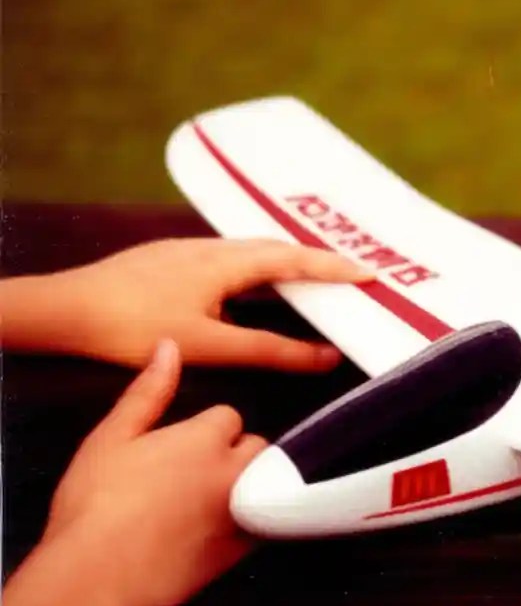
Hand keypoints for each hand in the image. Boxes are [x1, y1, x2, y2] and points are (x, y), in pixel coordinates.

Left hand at [0, 237, 371, 371]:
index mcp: (227, 263)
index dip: (336, 268)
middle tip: (350, 274)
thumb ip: (270, 351)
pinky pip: (229, 257)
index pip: (296, 260)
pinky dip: (257, 268)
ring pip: (250, 251)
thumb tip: (324, 357)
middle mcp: (212, 248)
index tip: (372, 274)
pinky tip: (248, 288)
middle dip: (318, 260)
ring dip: (286, 262)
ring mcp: (187, 250)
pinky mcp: (168, 259)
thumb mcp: (210, 345)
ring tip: (310, 278)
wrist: (65, 309)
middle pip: (277, 248)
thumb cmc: (133, 326)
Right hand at [2, 340, 267, 605]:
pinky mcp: (246, 548)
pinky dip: (251, 520)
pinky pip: (266, 523)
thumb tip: (169, 348)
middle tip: (196, 473)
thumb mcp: (111, 438)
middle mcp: (234, 469)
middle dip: (235, 453)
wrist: (99, 575)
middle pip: (257, 446)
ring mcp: (244, 509)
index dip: (207, 430)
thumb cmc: (96, 506)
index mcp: (204, 438)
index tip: (185, 446)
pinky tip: (219, 529)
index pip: (228, 416)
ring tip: (210, 500)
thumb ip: (147, 392)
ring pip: (267, 482)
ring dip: (250, 483)